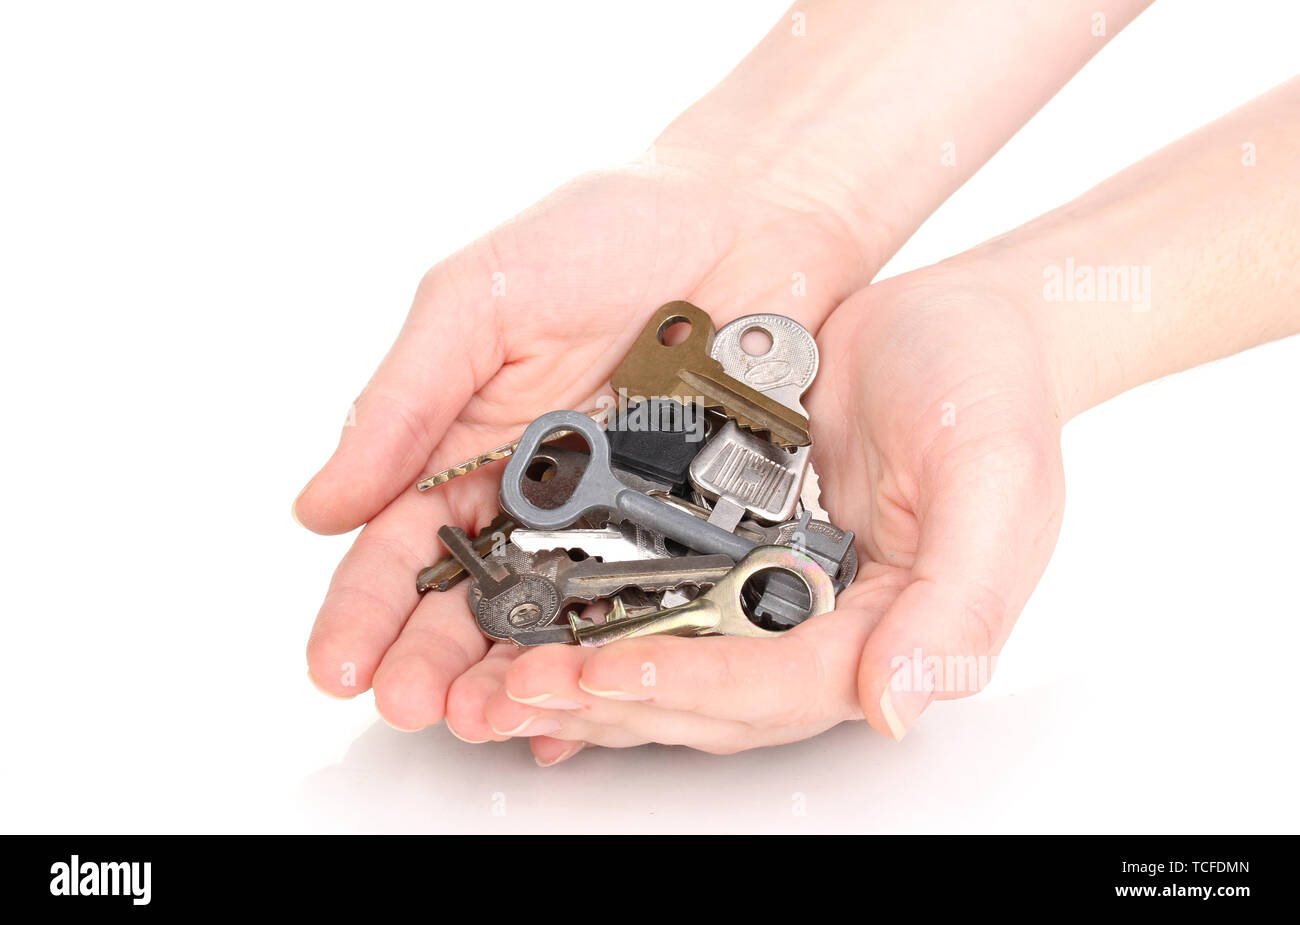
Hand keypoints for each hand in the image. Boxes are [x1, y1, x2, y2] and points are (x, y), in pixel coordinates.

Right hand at [294, 159, 880, 730]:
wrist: (752, 207)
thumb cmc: (608, 230)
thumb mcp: (479, 298)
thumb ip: (405, 399)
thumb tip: (319, 505)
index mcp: (470, 442)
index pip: (401, 542)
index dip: (362, 607)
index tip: (336, 666)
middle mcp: (540, 494)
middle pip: (475, 599)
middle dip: (435, 658)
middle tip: (414, 709)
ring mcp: (623, 516)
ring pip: (561, 616)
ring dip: (520, 672)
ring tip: (489, 718)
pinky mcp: (704, 523)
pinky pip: (662, 601)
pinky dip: (628, 650)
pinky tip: (596, 693)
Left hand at [444, 265, 1066, 762]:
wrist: (955, 322)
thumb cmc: (988, 392)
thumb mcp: (995, 484)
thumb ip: (958, 602)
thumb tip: (898, 706)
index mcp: (883, 628)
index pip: (783, 688)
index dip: (697, 689)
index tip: (611, 676)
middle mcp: (817, 626)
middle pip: (709, 697)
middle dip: (613, 702)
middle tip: (516, 693)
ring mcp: (766, 590)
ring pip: (668, 661)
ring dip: (585, 679)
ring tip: (496, 680)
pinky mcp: (725, 547)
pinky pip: (651, 601)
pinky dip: (591, 623)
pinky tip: (527, 633)